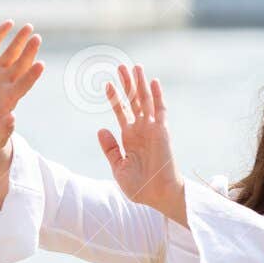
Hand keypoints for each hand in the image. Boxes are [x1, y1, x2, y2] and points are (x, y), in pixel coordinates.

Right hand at [0, 20, 44, 151]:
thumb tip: (13, 119)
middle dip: (28, 52)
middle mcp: (5, 84)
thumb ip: (3, 132)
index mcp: (9, 100)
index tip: (41, 65)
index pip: (23, 85)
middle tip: (37, 38)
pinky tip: (9, 24)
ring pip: (10, 53)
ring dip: (19, 41)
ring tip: (28, 27)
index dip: (31, 75)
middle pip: (20, 65)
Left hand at [97, 64, 185, 225]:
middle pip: (133, 101)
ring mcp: (152, 129)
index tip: (106, 84)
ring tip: (134, 67)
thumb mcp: (118, 167)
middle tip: (120, 66)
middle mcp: (141, 129)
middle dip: (127, 84)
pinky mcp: (163, 132)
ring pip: (146, 101)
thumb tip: (100, 130)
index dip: (114, 97)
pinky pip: (161, 111)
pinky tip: (153, 82)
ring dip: (140, 84)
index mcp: (129, 137)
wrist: (157, 196)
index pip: (121, 111)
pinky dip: (157, 96)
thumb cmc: (139, 185)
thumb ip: (110, 149)